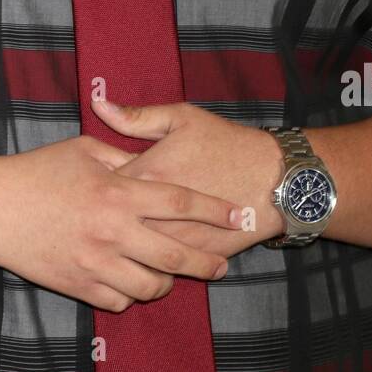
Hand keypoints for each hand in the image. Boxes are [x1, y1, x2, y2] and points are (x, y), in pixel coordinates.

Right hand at [0, 134, 244, 312]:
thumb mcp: (83, 149)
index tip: (236, 215)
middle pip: (175, 255)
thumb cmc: (37, 171)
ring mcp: (95, 262)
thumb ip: (123, 154)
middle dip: (206, 263)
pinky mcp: (77, 286)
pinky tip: (131, 283)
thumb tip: (151, 159)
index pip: (180, 201)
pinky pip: (119, 301)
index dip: (213, 209)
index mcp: (117, 191)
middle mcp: (112, 230)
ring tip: (169, 277)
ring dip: (166, 284)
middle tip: (220, 266)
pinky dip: (130, 295)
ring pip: (150, 287)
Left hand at [92, 97, 284, 257]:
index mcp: (148, 174)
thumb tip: (97, 104)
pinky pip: (167, 267)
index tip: (97, 184)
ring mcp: (178, 237)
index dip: (96, 187)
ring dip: (129, 245)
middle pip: (115, 224)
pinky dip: (156, 261)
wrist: (274, 176)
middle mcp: (157, 210)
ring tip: (124, 237)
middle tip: (105, 215)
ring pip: (139, 251)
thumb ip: (136, 117)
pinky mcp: (196, 256)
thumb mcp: (182, 118)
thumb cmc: (226, 142)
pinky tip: (152, 252)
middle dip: (107, 221)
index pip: (102, 187)